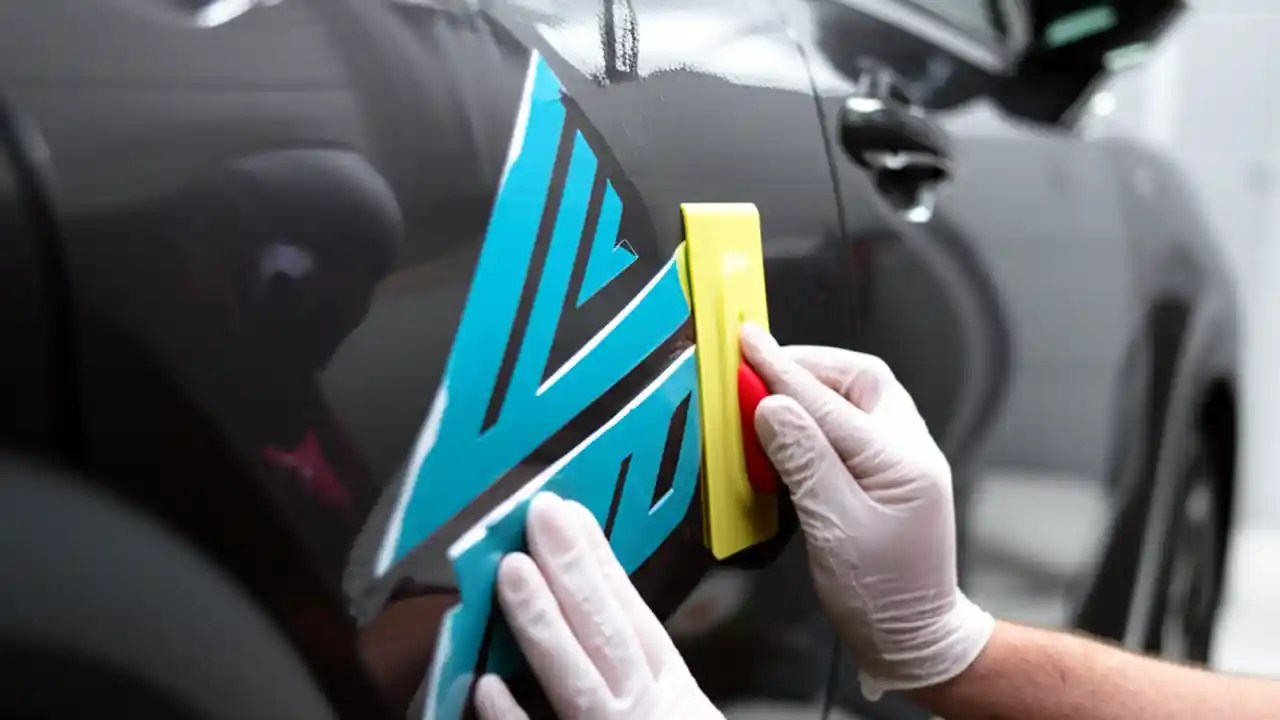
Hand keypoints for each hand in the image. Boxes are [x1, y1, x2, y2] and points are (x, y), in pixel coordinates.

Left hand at [474, 493, 722, 719]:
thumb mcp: (679, 709)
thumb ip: (638, 670)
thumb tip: (589, 599)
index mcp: (672, 692)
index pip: (634, 617)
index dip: (602, 564)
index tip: (573, 513)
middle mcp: (646, 709)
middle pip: (608, 634)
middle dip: (573, 570)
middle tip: (541, 512)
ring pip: (577, 681)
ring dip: (544, 623)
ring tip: (511, 569)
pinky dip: (516, 718)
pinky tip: (487, 682)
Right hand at [740, 324, 993, 697]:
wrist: (915, 639)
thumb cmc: (879, 597)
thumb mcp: (834, 529)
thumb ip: (804, 462)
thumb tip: (772, 407)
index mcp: (900, 461)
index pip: (829, 401)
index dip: (781, 369)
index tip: (745, 342)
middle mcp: (909, 449)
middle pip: (859, 378)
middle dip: (808, 364)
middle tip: (759, 365)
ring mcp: (904, 461)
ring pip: (859, 397)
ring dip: (815, 387)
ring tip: (771, 391)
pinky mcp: (891, 474)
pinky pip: (855, 423)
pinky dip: (822, 414)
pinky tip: (795, 427)